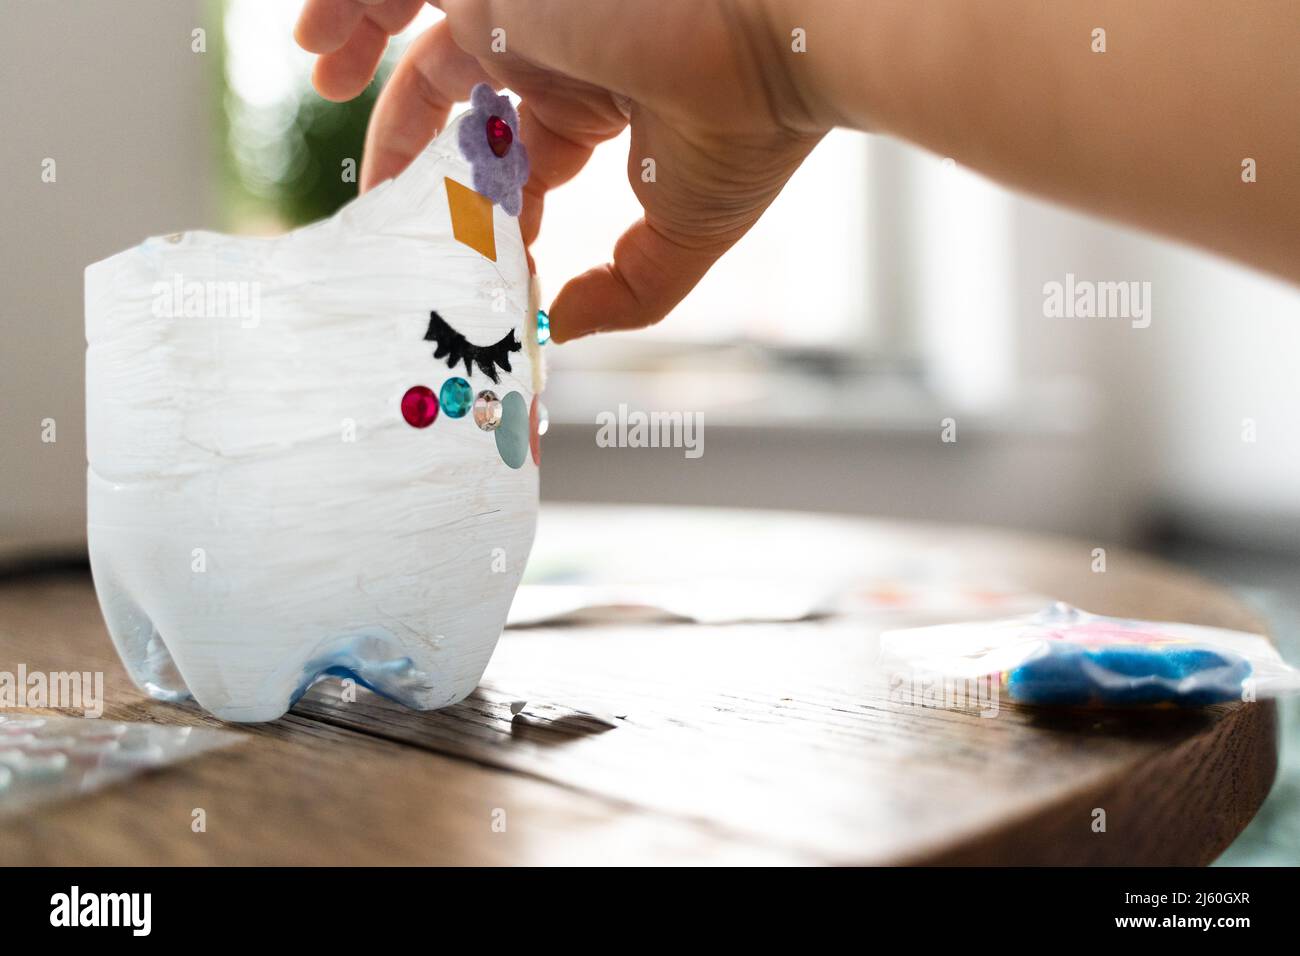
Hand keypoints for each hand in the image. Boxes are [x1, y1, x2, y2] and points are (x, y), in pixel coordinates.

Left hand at [295, 0, 825, 340]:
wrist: (783, 42)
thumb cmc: (750, 131)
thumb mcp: (681, 234)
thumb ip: (623, 289)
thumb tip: (559, 326)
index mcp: (603, 95)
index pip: (516, 148)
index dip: (480, 205)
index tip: (462, 258)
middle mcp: (559, 41)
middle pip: (458, 87)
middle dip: (415, 142)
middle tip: (385, 199)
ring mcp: (521, 0)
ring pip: (418, 16)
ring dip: (362, 45)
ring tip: (321, 80)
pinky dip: (348, 5)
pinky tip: (314, 47)